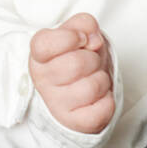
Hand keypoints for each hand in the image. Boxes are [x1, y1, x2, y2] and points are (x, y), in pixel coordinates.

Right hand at [28, 12, 114, 133]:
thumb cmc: (76, 60)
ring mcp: (57, 105)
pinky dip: (107, 100)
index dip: (70, 37)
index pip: (45, 44)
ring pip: (93, 85)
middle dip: (93, 59)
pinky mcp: (75, 122)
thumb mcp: (77, 34)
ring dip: (102, 79)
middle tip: (89, 63)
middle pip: (77, 63)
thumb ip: (83, 24)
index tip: (80, 39)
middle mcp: (43, 82)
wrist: (78, 94)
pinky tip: (96, 98)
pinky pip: (103, 108)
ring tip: (92, 80)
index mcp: (39, 57)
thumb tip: (93, 38)